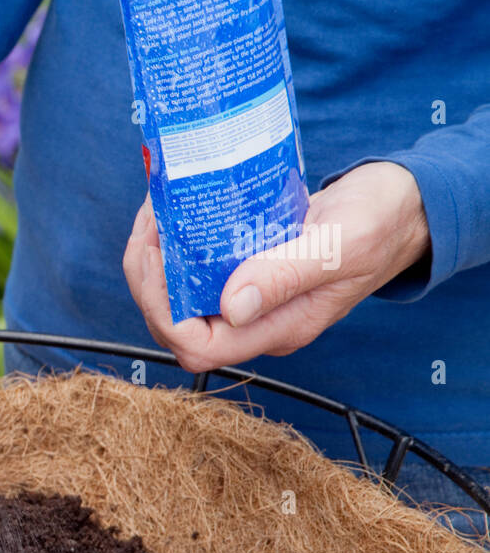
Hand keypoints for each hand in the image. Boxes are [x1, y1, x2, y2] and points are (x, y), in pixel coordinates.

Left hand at [122, 161, 430, 372]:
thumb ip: (285, 276)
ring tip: (159, 210)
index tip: (154, 254)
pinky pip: (199, 270)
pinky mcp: (248, 270)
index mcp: (278, 328)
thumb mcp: (339, 246)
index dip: (162, 309)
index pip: (197, 346)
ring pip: (182, 296)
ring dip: (159, 258)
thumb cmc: (381, 226)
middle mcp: (257, 321)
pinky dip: (179, 243)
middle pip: (177, 324)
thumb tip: (231, 307)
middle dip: (149, 278)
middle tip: (151, 223)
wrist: (403, 206)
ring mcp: (251, 298)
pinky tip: (177, 210)